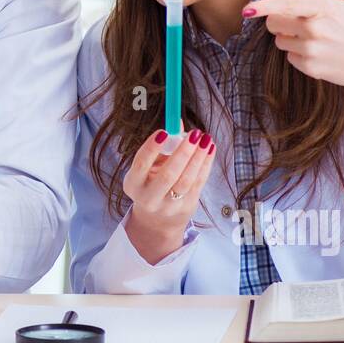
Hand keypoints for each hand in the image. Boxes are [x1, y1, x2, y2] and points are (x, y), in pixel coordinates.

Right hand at [123, 128, 216, 265]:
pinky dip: (205, 164)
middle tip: (194, 134)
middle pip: (168, 175)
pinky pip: (198, 183)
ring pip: (186, 180)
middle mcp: (149, 198)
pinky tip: (210, 149)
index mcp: (133, 184)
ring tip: (205, 139)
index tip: (164, 131)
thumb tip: (177, 123)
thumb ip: (162, 146)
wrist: (158, 219)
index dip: (152, 148)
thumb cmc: (152, 182)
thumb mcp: (149, 166)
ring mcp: (169, 206)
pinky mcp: (186, 207)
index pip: (141, 164)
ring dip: (198, 158)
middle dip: (183, 153)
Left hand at [247, 0, 343, 128]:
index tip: (246, 10)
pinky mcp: (311, 68)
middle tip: (299, 22)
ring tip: (316, 39)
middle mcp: (314, 29)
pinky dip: (299, 55)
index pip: (284, 5)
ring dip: (290, 39)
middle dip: (280, 21)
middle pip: (274, 23)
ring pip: (280, 41)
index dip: (262, 7)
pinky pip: (290, 58)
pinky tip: (320, 53)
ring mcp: (311, 50)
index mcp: (322, 8)